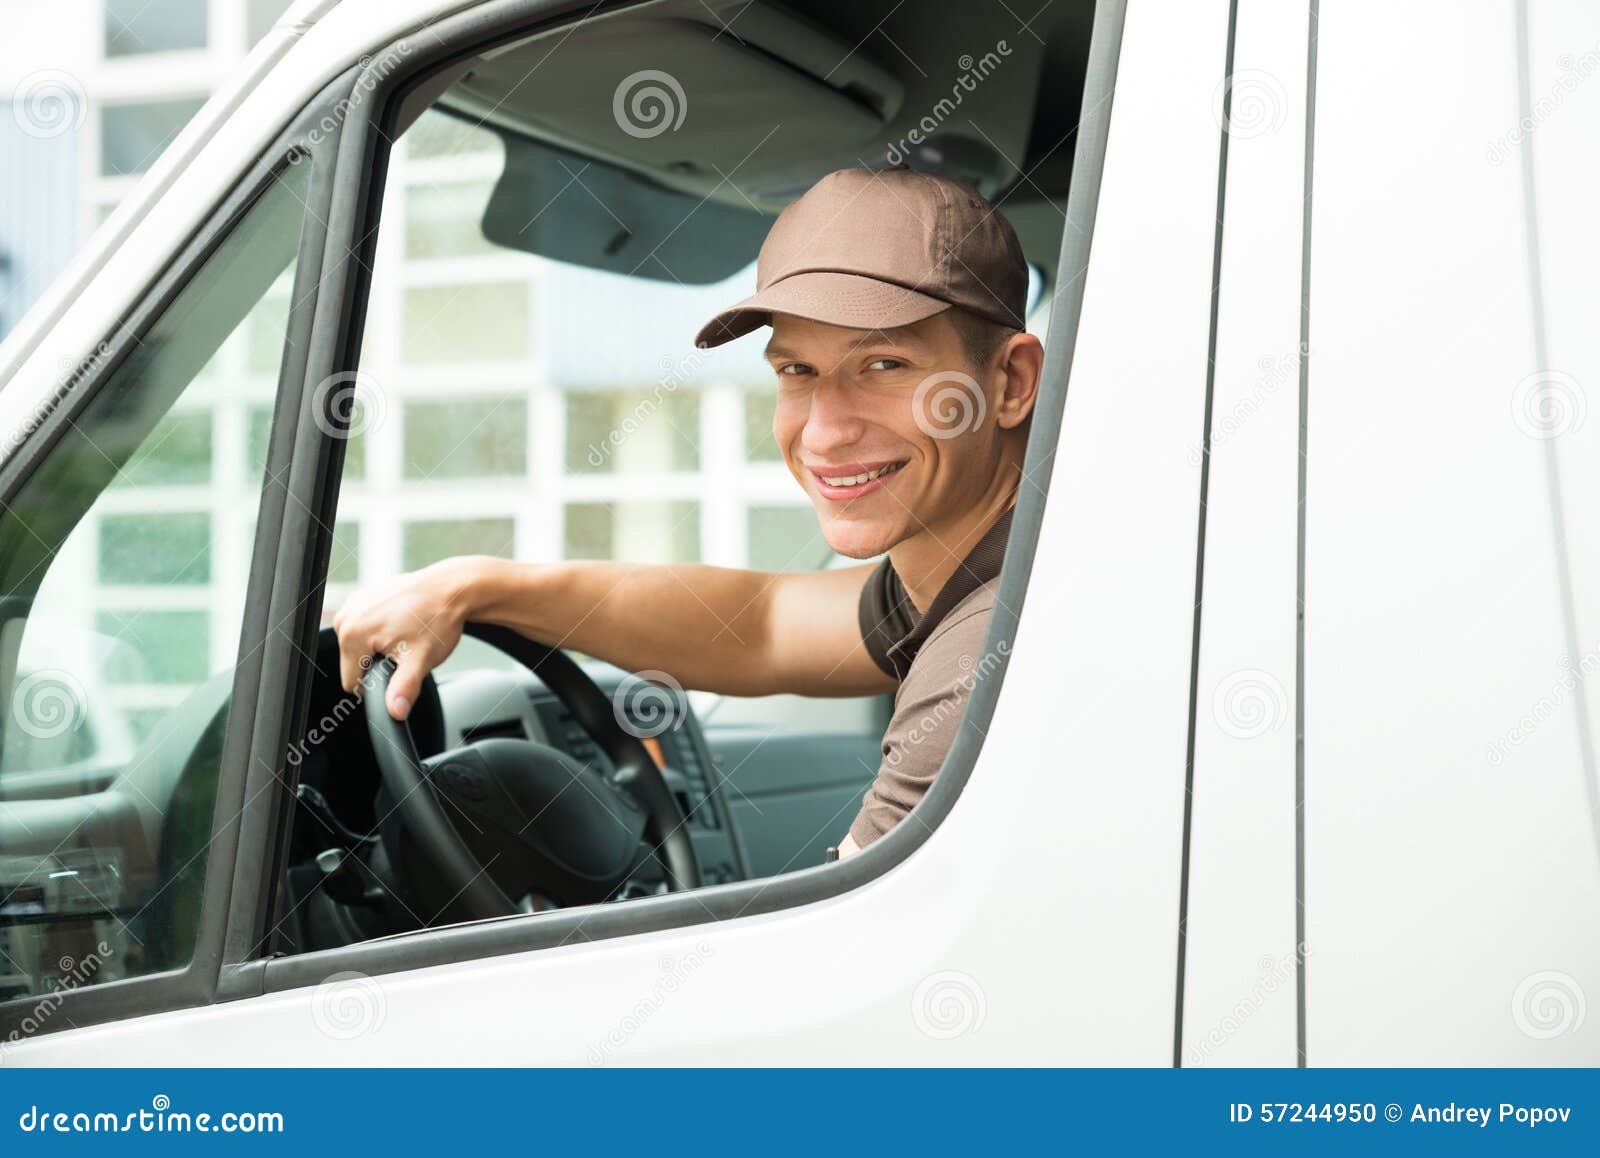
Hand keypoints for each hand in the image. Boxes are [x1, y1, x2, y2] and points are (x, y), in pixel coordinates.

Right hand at [332, 558, 479, 719]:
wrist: (452, 588)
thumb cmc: (437, 619)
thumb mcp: (420, 660)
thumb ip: (403, 690)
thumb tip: (395, 713)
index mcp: (352, 633)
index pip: (351, 681)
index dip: (375, 685)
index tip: (398, 669)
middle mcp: (347, 615)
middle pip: (353, 662)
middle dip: (377, 663)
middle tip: (405, 649)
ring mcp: (354, 602)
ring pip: (359, 645)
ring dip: (379, 646)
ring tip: (405, 634)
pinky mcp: (364, 595)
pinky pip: (365, 627)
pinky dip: (381, 629)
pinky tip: (403, 622)